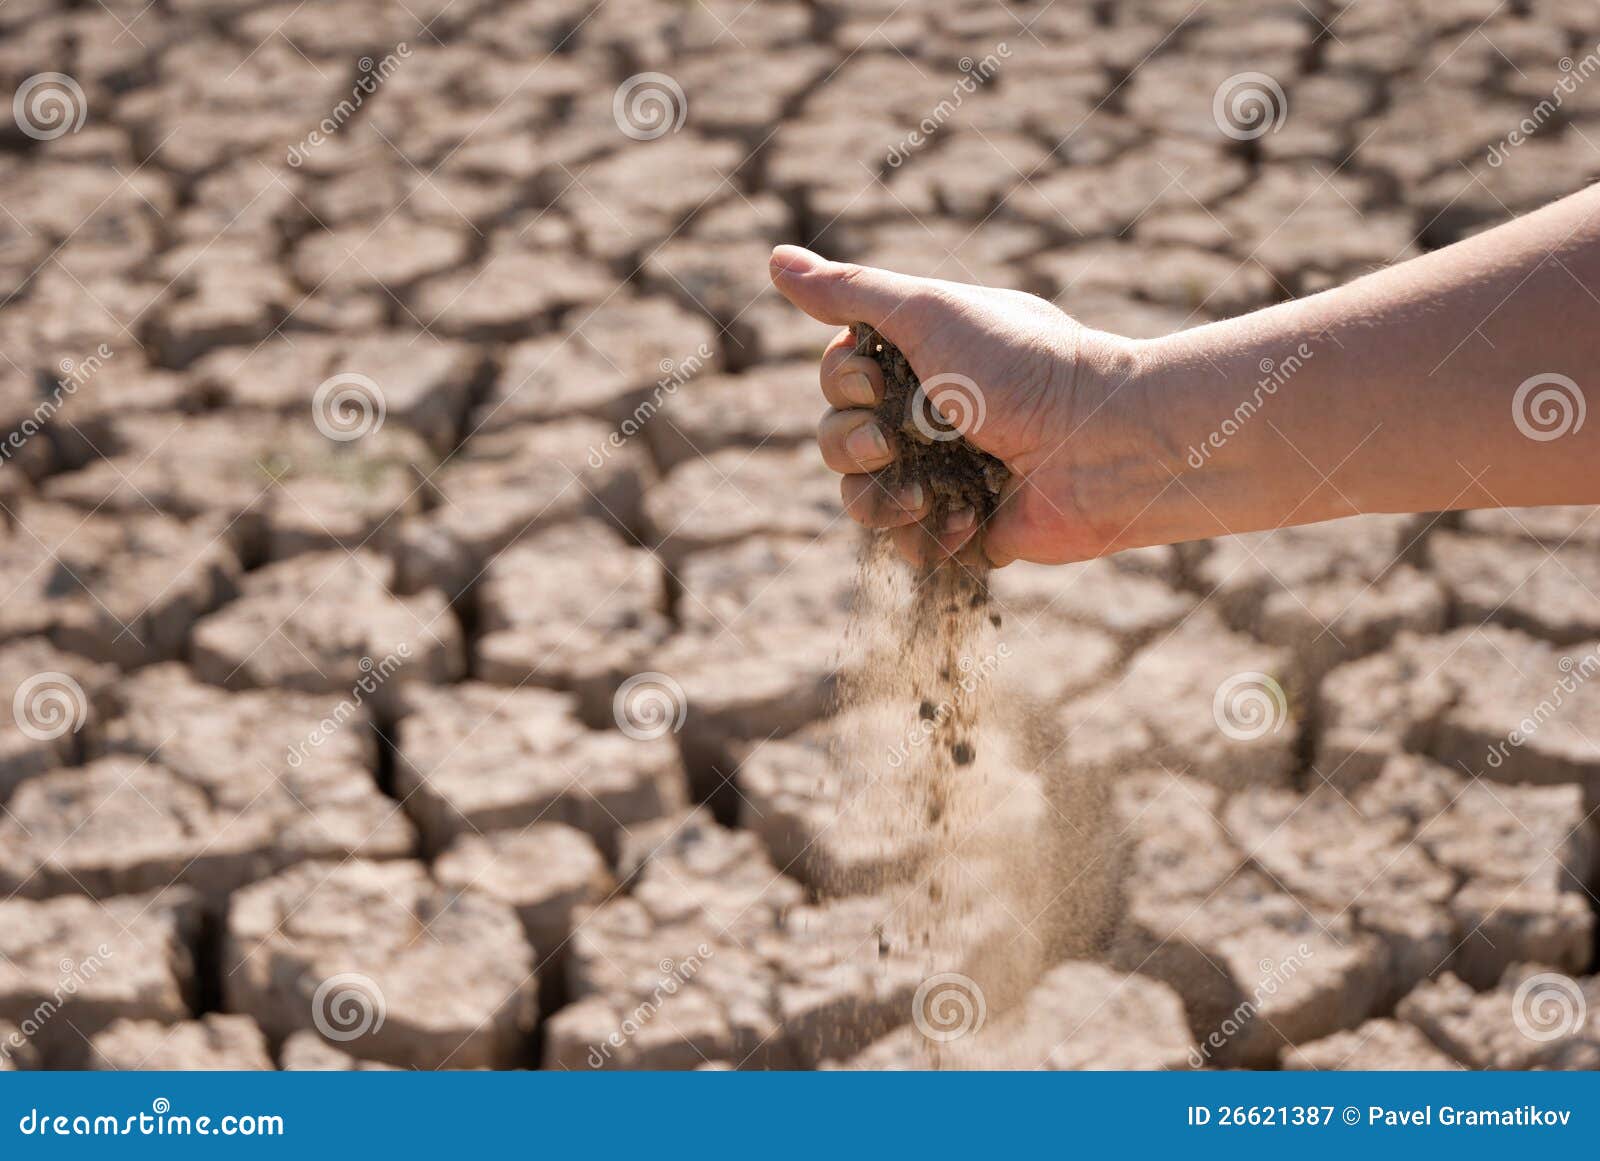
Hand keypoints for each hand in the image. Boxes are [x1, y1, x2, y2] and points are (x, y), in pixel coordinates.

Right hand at [768, 245, 1149, 565]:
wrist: (1100, 443)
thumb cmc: (1021, 366)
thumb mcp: (929, 312)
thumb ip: (850, 293)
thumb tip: (774, 258)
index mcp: (921, 359)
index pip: (838, 380)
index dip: (843, 386)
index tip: (877, 381)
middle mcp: (927, 416)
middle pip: (838, 440)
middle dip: (853, 446)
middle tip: (893, 440)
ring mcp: (945, 474)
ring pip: (863, 499)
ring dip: (879, 499)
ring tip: (923, 496)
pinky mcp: (967, 528)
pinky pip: (911, 547)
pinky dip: (929, 537)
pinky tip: (970, 517)